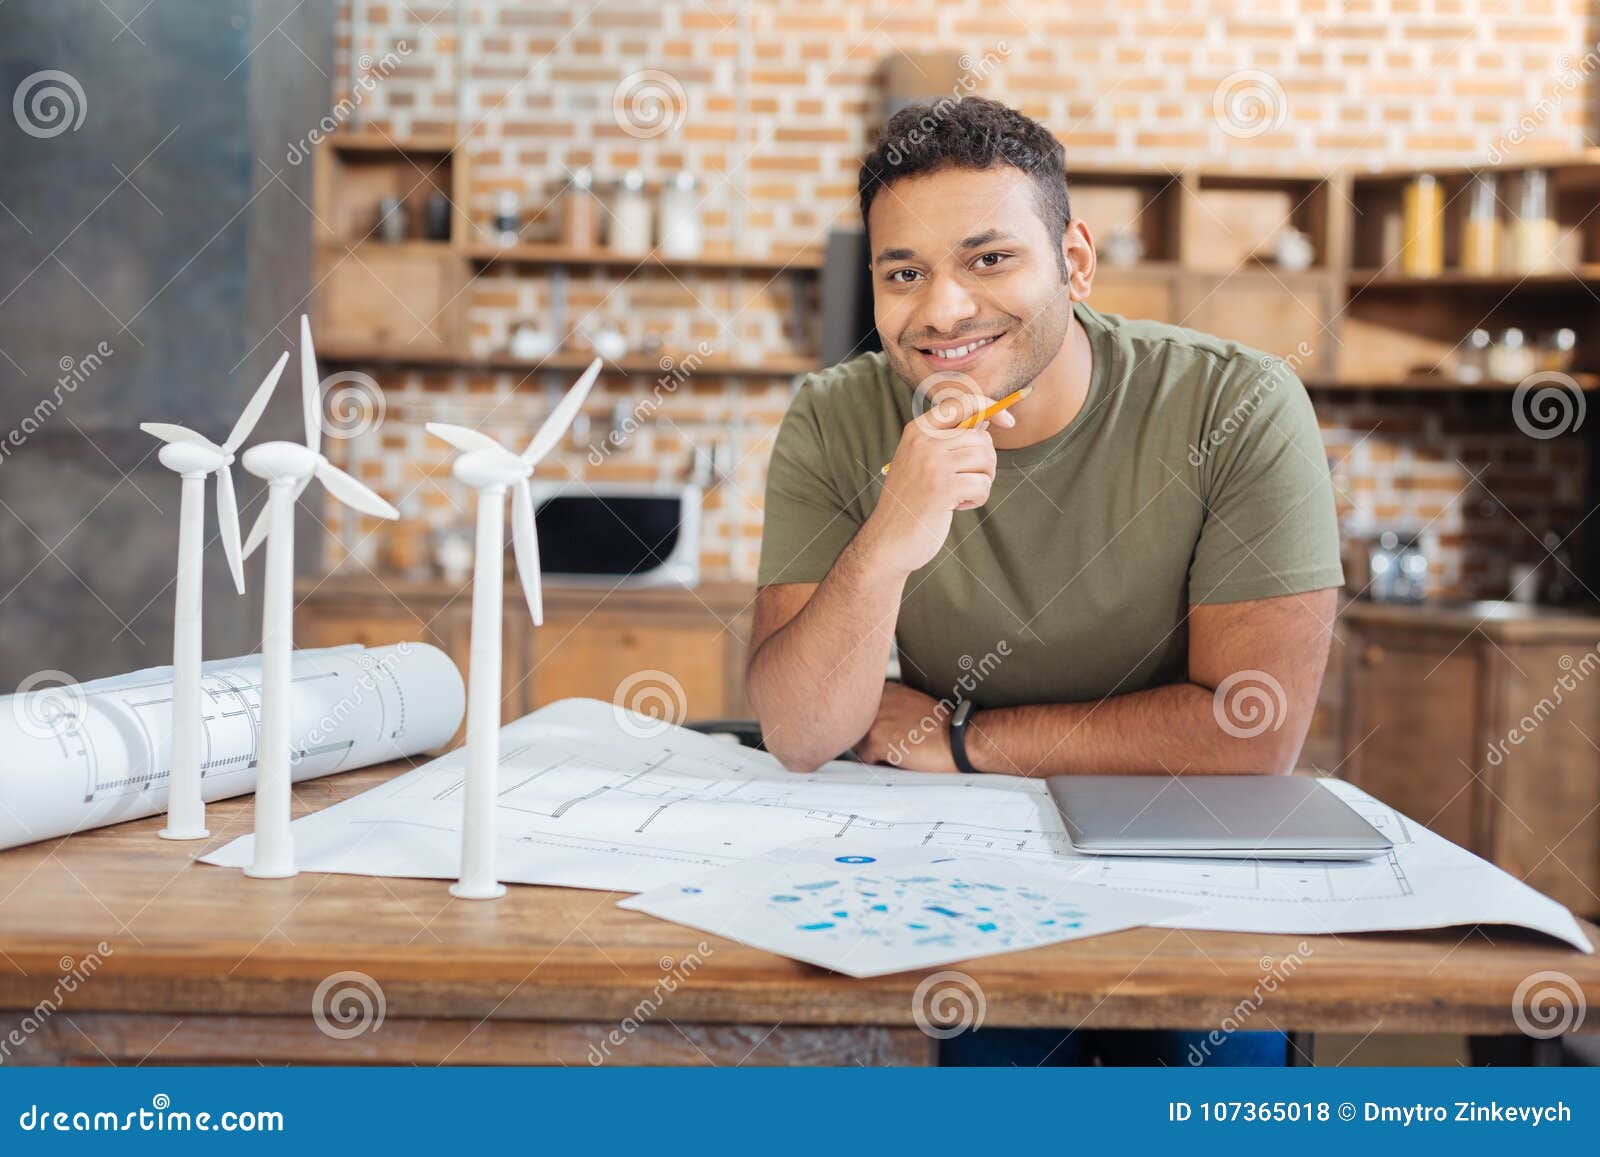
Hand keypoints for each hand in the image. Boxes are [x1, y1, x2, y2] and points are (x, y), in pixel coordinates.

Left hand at [853, 681, 957, 772]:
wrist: (960, 739)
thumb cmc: (944, 728)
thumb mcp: (915, 706)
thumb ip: (892, 709)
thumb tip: (878, 725)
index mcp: (887, 690)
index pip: (864, 713)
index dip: (878, 729)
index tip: (893, 735)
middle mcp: (877, 700)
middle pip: (860, 728)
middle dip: (873, 740)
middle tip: (899, 745)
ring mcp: (874, 719)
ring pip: (861, 744)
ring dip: (877, 752)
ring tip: (902, 751)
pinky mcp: (875, 739)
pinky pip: (867, 759)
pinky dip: (883, 764)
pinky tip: (903, 758)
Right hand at [860, 387, 1013, 576]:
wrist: (887, 540)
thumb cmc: (911, 502)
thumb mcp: (925, 463)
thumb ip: (953, 440)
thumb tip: (988, 418)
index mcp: (917, 430)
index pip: (963, 403)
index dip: (991, 407)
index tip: (1008, 422)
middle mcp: (924, 441)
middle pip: (981, 436)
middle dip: (985, 462)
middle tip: (969, 481)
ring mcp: (933, 463)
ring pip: (986, 458)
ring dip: (982, 481)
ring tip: (961, 495)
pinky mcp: (944, 488)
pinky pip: (983, 484)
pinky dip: (978, 499)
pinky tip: (957, 507)